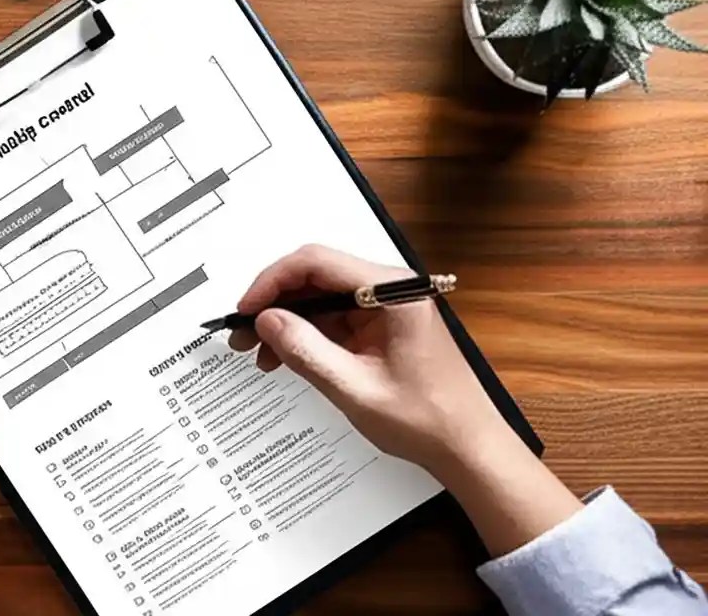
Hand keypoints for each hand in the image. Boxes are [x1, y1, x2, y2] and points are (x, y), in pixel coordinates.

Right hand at [232, 245, 581, 556]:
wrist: (465, 446)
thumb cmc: (428, 419)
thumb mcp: (354, 388)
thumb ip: (306, 350)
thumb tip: (266, 321)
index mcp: (392, 292)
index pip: (316, 262)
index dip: (272, 282)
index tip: (247, 309)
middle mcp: (390, 289)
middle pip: (314, 275)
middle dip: (274, 303)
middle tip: (243, 333)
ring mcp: (385, 306)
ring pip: (319, 298)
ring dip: (286, 321)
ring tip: (259, 353)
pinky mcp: (380, 325)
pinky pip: (332, 318)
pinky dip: (305, 335)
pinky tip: (285, 356)